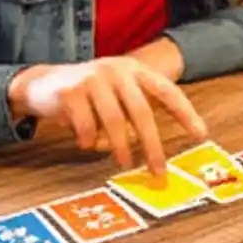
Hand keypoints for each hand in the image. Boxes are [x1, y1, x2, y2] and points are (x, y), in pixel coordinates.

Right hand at [7, 57, 206, 174]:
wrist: (42, 83)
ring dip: (121, 148)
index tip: (200, 135)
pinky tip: (86, 144)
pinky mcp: (70, 92)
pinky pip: (87, 126)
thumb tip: (158, 152)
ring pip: (115, 121)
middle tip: (158, 170)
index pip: (167, 92)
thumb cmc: (90, 95)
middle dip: (152, 145)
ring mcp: (92, 79)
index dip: (186, 114)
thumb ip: (138, 113)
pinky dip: (90, 141)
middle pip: (142, 112)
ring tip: (124, 164)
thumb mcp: (118, 95)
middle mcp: (117, 71)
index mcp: (135, 71)